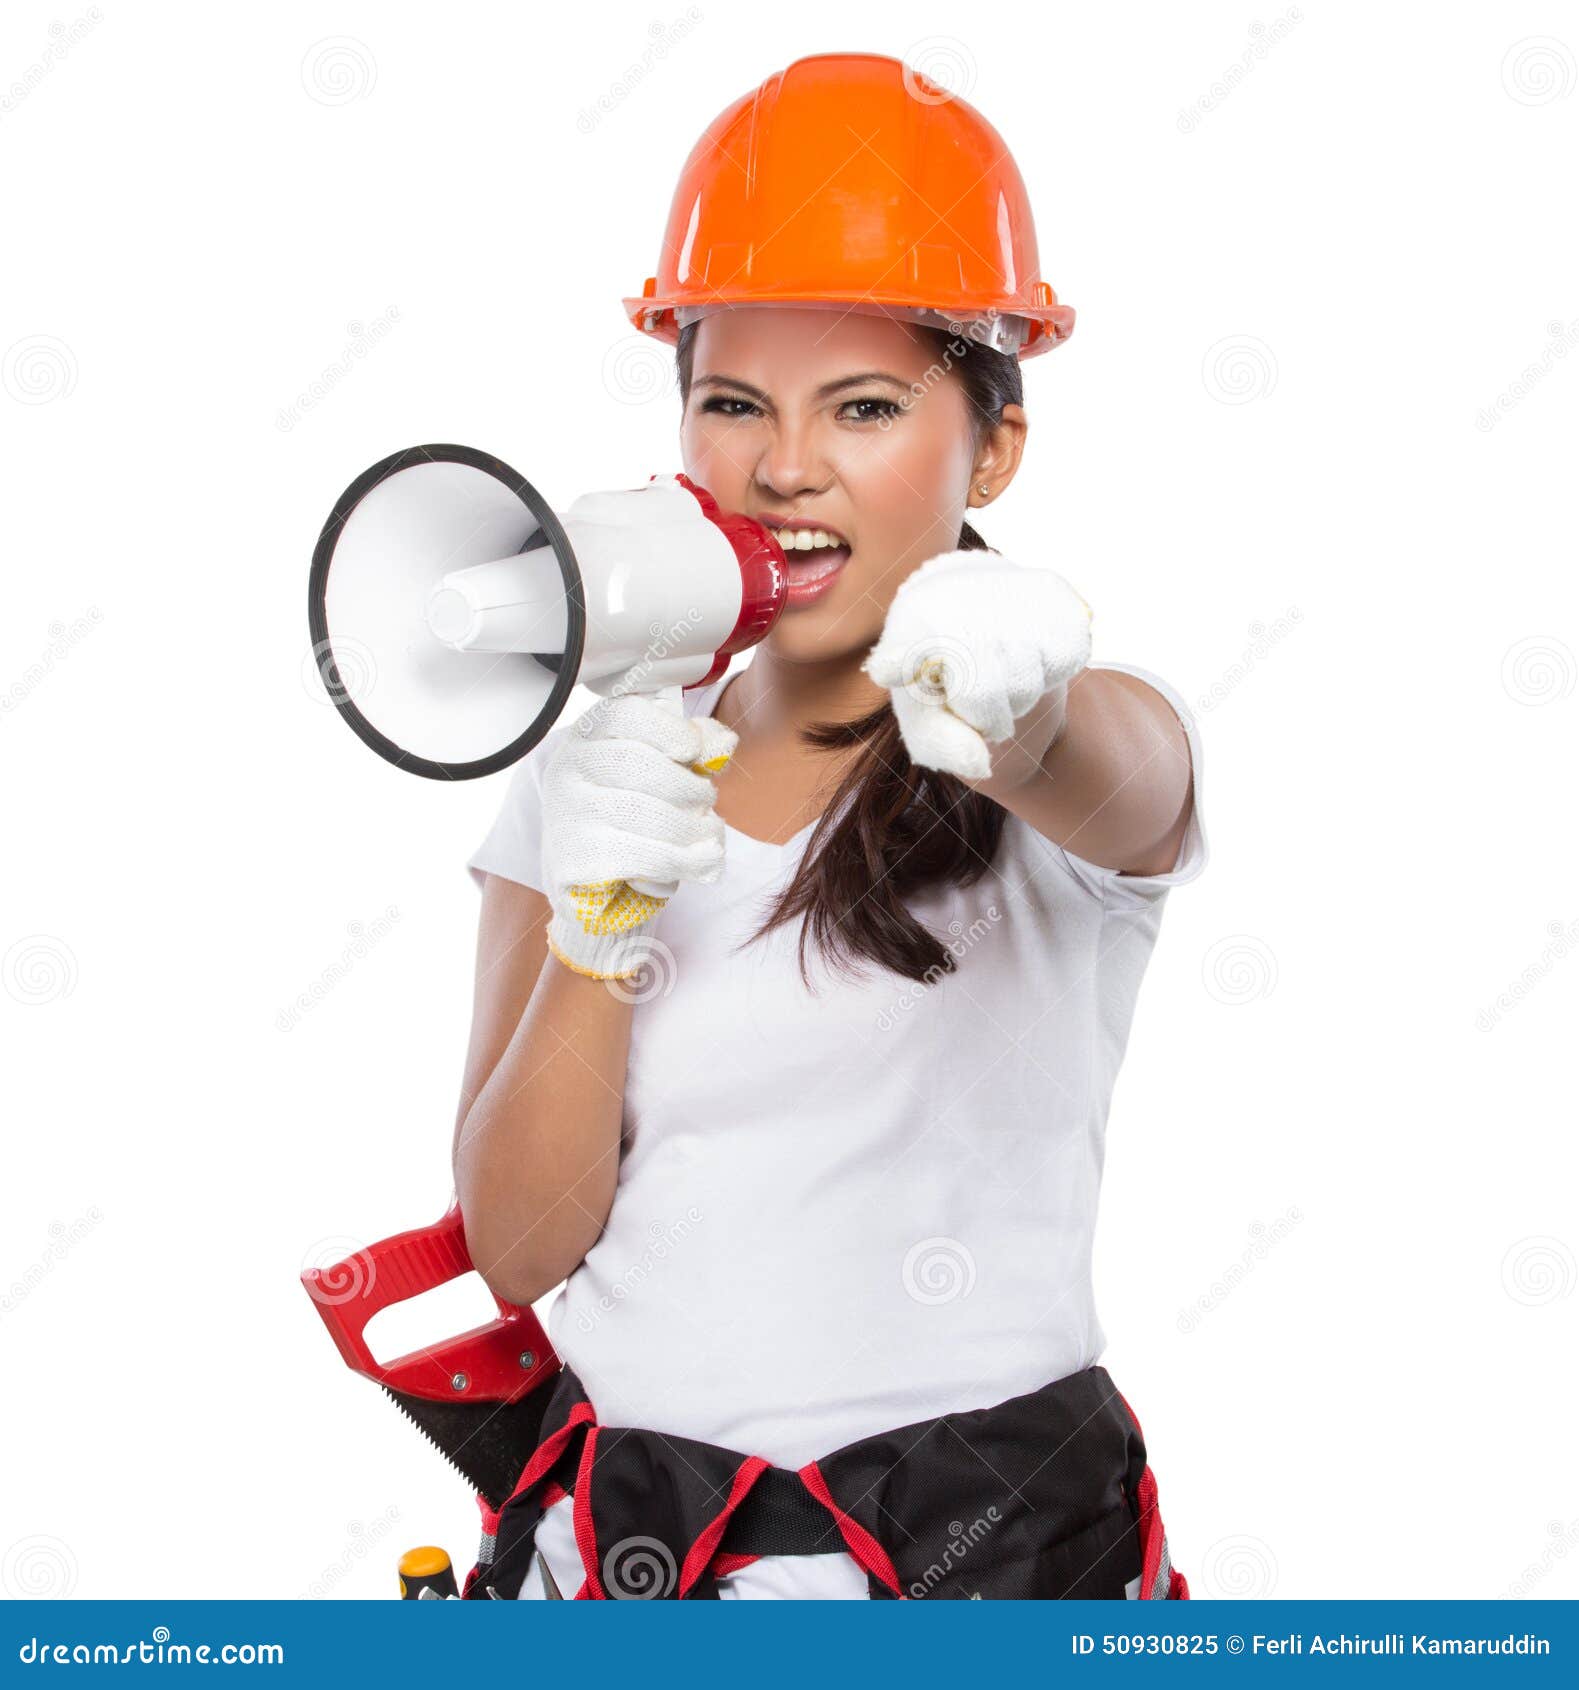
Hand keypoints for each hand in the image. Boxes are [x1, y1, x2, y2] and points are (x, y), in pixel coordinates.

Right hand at [539, 695, 737, 979]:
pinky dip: (681, 863)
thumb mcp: (664, 772)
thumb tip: (723, 743)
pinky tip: (698, 864)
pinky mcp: (571, 861)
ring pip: (647, 815)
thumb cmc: (634, 817)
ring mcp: (565, 815)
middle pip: (642, 766)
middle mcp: (567, 769)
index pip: (627, 715)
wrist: (596, 885)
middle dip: (691, 790)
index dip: (671, 731)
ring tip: (710, 837)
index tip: (694, 752)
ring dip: (694, 831)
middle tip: (707, 806)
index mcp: (588, 736)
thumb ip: (694, 748)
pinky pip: (642, 857)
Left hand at [861, 549, 1092, 782]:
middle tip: (984, 715)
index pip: (904, 647)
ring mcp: (1002, 587)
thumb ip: (944, 745)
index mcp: (909, 623)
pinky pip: (1063, 660)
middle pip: (981, 691)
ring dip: (1020, 699)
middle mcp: (951, 595)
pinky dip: (1052, 673)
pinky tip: (1032, 654)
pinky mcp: (1049, 590)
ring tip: (1004, 680)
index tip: (886, 671)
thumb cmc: (950, 684)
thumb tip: (980, 764)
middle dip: (988, 719)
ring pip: (1025, 680)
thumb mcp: (931, 720)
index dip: (898, 662)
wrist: (989, 623)